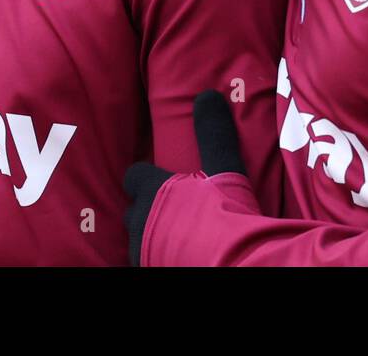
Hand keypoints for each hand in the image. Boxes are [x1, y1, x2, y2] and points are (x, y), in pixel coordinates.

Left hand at [123, 90, 246, 265]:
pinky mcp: (152, 272)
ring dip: (154, 236)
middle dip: (149, 209)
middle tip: (175, 209)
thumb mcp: (225, 167)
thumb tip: (207, 95)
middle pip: (134, 211)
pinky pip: (151, 262)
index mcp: (152, 192)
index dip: (146, 176)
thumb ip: (214, 132)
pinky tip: (182, 257)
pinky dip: (163, 258)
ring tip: (179, 236)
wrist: (234, 264)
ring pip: (139, 240)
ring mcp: (143, 253)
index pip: (134, 176)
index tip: (163, 178)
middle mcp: (140, 222)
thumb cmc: (226, 213)